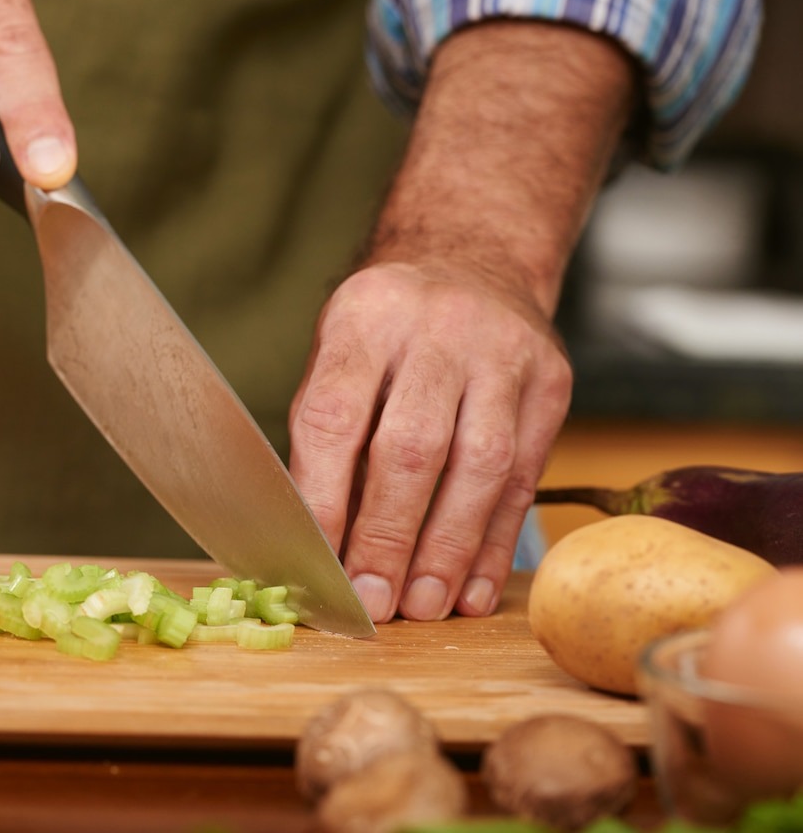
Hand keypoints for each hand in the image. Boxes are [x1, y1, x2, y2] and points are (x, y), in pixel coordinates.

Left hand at [288, 20, 634, 623]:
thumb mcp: (339, 351)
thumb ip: (326, 435)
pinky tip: (472, 588)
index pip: (336, 416)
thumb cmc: (385, 329)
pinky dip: (495, 542)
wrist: (473, 259)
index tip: (317, 564)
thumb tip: (315, 543)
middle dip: (389, 537)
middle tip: (374, 602)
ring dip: (447, 551)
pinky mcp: (551, 383)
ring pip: (480, 468)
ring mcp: (504, 353)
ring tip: (422, 607)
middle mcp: (438, 328)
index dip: (327, 498)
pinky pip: (524, 477)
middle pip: (413, 448)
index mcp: (365, 316)